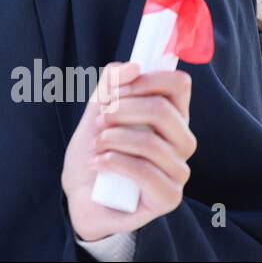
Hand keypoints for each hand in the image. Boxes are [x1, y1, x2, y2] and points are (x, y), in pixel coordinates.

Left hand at [61, 62, 196, 241]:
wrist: (80, 195)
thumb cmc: (95, 151)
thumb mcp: (97, 111)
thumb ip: (111, 85)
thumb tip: (134, 66)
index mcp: (171, 116)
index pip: (179, 84)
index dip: (146, 80)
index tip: (115, 92)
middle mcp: (181, 142)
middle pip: (162, 110)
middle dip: (121, 111)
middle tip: (99, 122)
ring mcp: (178, 171)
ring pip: (151, 142)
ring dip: (112, 139)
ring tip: (96, 145)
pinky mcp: (168, 197)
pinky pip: (145, 172)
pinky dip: (114, 163)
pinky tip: (98, 163)